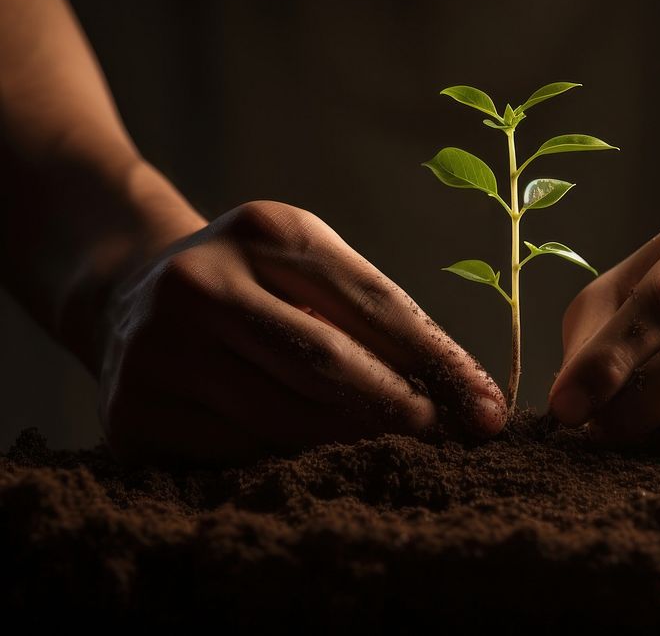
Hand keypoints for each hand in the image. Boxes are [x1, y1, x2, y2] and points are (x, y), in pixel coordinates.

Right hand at [97, 200, 506, 464]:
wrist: (132, 293)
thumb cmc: (255, 283)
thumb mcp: (310, 268)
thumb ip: (378, 319)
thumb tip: (466, 397)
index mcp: (266, 229)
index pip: (375, 303)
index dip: (440, 361)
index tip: (489, 409)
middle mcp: (201, 280)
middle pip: (328, 362)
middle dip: (403, 410)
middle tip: (451, 443)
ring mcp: (159, 348)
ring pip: (286, 417)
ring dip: (356, 444)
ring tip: (404, 457)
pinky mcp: (133, 412)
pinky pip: (239, 453)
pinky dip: (293, 463)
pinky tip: (327, 467)